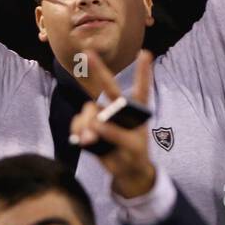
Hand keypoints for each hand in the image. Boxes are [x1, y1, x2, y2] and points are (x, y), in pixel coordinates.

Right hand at [68, 50, 156, 198]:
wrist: (124, 170)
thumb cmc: (135, 154)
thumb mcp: (132, 147)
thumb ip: (116, 135)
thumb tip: (96, 125)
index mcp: (136, 110)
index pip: (141, 88)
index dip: (142, 72)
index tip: (146, 53)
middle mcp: (118, 108)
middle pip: (108, 86)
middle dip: (99, 69)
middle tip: (88, 53)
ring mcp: (102, 116)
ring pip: (89, 110)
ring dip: (86, 123)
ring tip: (90, 140)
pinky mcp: (89, 126)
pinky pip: (79, 122)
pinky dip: (78, 130)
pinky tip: (83, 140)